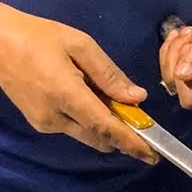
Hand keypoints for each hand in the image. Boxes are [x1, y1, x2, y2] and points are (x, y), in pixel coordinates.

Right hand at [0, 5, 156, 162]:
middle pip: (99, 138)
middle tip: (142, 123)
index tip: (152, 155)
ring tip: (114, 102)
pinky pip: (73, 128)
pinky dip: (90, 121)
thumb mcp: (80, 46)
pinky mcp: (38, 122)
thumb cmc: (38, 37)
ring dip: (106, 127)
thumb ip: (110, 75)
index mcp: (66, 95)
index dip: (132, 143)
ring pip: (87, 135)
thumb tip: (137, 98)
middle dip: (123, 136)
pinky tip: (92, 100)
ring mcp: (43, 122)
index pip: (106, 129)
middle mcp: (54, 116)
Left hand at [159, 14, 191, 121]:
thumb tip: (183, 73)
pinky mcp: (186, 83)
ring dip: (174, 56)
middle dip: (183, 69)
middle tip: (189, 41)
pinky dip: (168, 54)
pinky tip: (179, 39)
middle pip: (191, 99)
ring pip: (175, 85)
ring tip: (187, 34)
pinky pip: (167, 75)